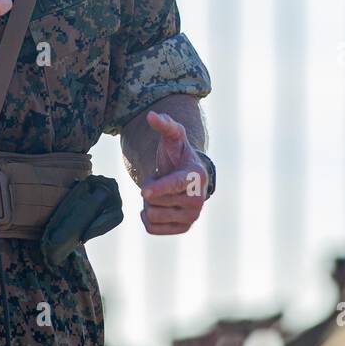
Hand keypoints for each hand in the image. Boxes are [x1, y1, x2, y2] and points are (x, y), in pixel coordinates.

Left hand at [139, 111, 208, 234]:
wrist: (188, 178)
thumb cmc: (178, 155)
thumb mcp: (174, 137)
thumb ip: (165, 125)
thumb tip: (151, 116)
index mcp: (197, 176)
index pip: (175, 185)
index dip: (159, 188)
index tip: (145, 192)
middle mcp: (198, 200)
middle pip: (156, 201)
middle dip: (150, 188)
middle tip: (161, 180)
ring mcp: (192, 216)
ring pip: (152, 216)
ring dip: (149, 203)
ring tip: (161, 192)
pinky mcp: (183, 228)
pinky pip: (152, 229)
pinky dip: (147, 217)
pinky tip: (156, 206)